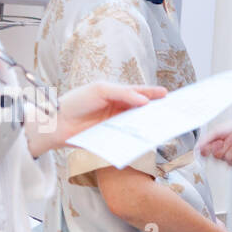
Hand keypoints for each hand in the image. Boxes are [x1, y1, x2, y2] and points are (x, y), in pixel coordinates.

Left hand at [26, 82, 166, 156]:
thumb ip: (123, 94)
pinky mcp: (112, 138)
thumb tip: (144, 101)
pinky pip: (128, 138)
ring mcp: (116, 124)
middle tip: (173, 113)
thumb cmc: (78, 101)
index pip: (140, 92)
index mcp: (118, 94)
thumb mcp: (101, 90)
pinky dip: (138, 139)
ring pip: (137, 125)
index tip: (168, 95)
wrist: (58, 123)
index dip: (154, 93)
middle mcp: (119, 109)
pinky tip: (147, 140)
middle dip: (156, 111)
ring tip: (164, 128)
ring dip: (149, 126)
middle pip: (142, 110)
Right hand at [197, 113, 231, 165]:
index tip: (218, 142)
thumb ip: (206, 139)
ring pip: (227, 158)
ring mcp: (227, 158)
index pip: (203, 153)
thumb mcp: (217, 130)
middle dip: (227, 144)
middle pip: (217, 156)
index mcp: (212, 145)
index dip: (210, 149)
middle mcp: (218, 152)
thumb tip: (197, 147)